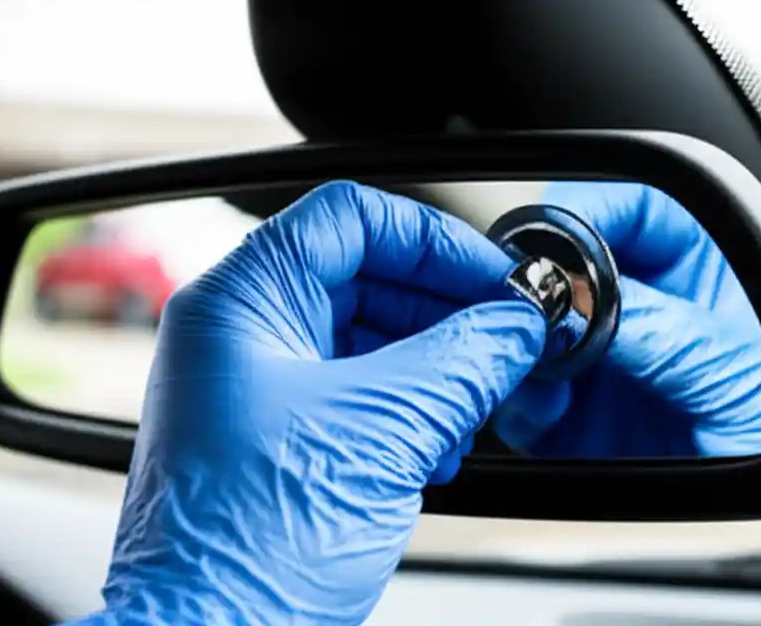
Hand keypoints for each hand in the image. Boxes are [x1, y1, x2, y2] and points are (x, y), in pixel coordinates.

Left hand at [74, 182, 544, 625]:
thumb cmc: (250, 544)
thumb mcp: (385, 430)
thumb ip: (466, 359)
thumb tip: (519, 323)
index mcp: (242, 302)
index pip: (351, 216)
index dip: (436, 240)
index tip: (495, 278)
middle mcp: (242, 334)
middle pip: (368, 276)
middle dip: (446, 310)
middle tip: (505, 338)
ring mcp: (257, 388)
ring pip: (370, 338)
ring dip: (436, 365)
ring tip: (476, 403)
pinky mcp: (280, 439)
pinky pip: (360, 393)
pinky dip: (411, 409)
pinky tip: (440, 445)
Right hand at [491, 182, 760, 457]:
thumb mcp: (741, 380)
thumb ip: (669, 336)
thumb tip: (592, 299)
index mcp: (706, 271)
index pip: (639, 209)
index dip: (593, 211)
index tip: (559, 235)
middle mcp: (648, 307)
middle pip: (570, 265)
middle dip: (542, 282)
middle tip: (532, 306)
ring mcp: (608, 360)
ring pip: (535, 327)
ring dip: (524, 344)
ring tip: (542, 371)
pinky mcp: (578, 417)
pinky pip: (526, 395)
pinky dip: (520, 401)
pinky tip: (544, 413)